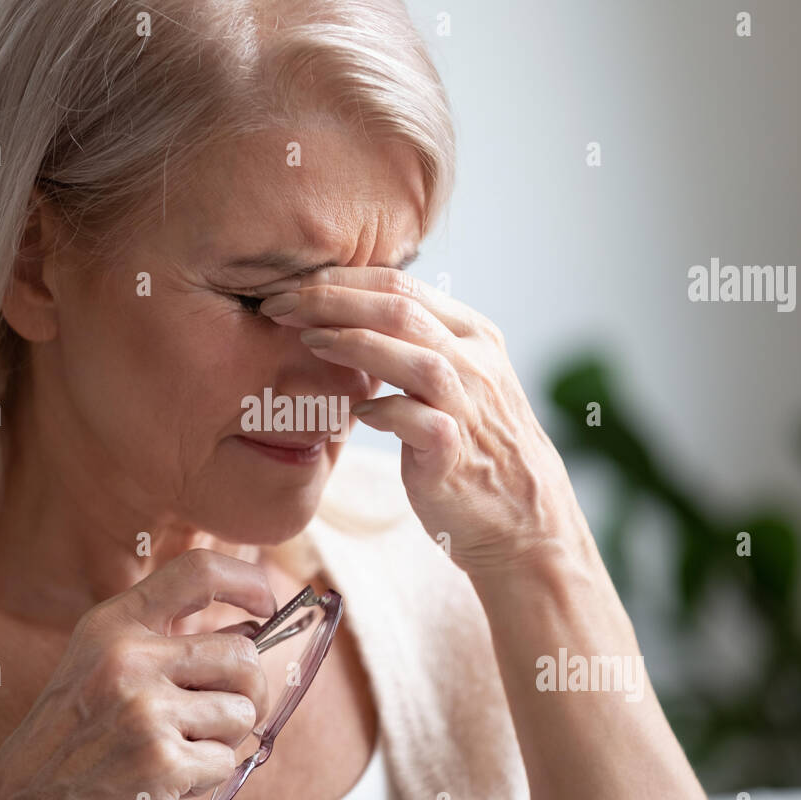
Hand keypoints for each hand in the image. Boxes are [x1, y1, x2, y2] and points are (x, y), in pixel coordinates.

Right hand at [0, 550, 272, 799]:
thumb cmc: (66, 745)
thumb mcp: (98, 668)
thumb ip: (163, 643)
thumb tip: (250, 634)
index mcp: (112, 625)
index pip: (197, 572)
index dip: (246, 582)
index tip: (265, 604)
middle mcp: (127, 657)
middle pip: (242, 655)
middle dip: (248, 691)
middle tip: (223, 714)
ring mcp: (144, 708)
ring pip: (242, 712)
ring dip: (221, 739)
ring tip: (174, 750)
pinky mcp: (160, 759)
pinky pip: (225, 761)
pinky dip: (205, 777)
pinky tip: (163, 780)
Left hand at [254, 267, 586, 578]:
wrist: (522, 518)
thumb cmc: (474, 445)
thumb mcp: (454, 379)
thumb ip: (413, 345)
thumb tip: (346, 315)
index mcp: (472, 334)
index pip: (400, 286)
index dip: (340, 280)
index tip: (290, 285)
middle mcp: (475, 362)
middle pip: (400, 309)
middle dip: (332, 300)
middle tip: (278, 304)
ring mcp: (470, 407)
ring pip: (414, 357)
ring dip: (354, 343)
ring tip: (306, 340)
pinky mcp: (457, 454)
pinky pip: (419, 423)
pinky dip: (383, 412)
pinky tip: (353, 413)